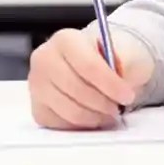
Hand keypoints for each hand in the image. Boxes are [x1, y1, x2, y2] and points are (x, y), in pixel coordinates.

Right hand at [28, 28, 153, 129]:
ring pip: (70, 111)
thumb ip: (125, 60)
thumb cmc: (107, 58)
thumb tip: (122, 76)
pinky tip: (92, 116)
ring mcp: (37, 85)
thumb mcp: (124, 51)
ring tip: (107, 112)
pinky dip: (82, 125)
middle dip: (103, 103)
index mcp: (66, 39)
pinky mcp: (38, 108)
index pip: (87, 65)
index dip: (110, 84)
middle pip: (77, 90)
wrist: (90, 66)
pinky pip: (62, 125)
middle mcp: (45, 59)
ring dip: (95, 117)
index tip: (126, 96)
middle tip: (118, 107)